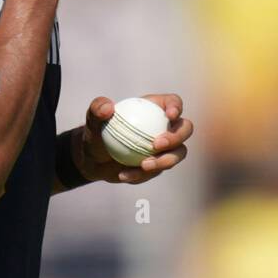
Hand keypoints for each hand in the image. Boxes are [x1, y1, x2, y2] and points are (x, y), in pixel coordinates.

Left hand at [76, 94, 192, 183]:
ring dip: (164, 161)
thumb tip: (107, 108)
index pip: (174, 103)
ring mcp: (166, 148)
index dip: (176, 107)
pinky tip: (124, 175)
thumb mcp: (93, 119)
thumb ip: (97, 109)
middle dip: (176, 137)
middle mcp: (166, 127)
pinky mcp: (160, 165)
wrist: (95, 159)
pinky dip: (142, 174)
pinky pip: (158, 171)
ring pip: (178, 153)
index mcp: (156, 109)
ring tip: (143, 166)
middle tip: (156, 145)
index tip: (169, 115)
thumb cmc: (97, 133)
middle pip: (185, 129)